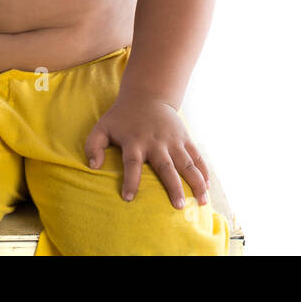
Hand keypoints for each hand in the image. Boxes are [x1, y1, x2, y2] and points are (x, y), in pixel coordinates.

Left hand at [84, 92, 209, 208]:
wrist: (147, 95)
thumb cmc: (122, 117)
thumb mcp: (102, 127)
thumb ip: (94, 146)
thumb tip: (93, 166)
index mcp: (134, 142)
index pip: (131, 163)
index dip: (130, 181)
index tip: (128, 198)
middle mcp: (156, 142)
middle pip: (165, 167)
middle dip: (173, 187)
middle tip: (178, 206)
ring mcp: (173, 140)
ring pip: (187, 163)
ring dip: (196, 182)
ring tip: (202, 201)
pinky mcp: (184, 138)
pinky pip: (196, 156)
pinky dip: (203, 171)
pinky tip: (207, 186)